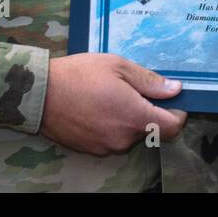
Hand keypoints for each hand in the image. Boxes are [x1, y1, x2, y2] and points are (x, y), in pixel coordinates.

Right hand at [40, 53, 185, 154]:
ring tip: (110, 96)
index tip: (173, 102)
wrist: (40, 94)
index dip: (177, 115)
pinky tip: (98, 107)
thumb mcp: (118, 66)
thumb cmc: (79, 75)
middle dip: (148, 112)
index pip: (172, 128)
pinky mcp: (92, 149)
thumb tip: (175, 89)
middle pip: (150, 130)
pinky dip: (112, 125)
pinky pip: (112, 139)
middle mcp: (123, 138)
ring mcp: (106, 146)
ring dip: (128, 119)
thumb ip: (149, 81)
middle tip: (132, 90)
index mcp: (134, 117)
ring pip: (130, 135)